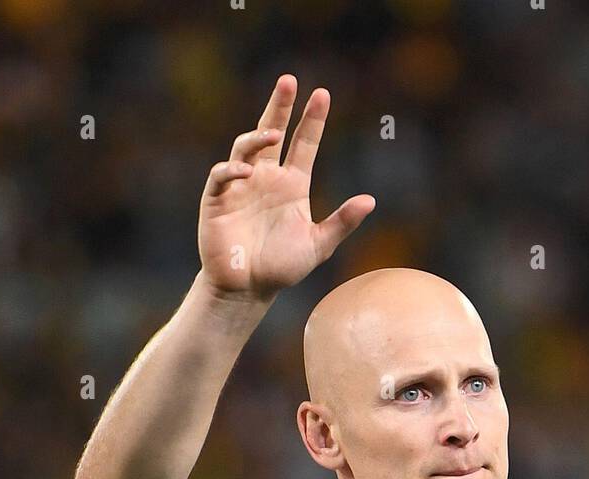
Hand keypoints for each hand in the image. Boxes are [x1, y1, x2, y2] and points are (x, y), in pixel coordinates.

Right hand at [197, 73, 374, 297]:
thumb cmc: (281, 268)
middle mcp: (266, 178)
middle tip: (290, 80)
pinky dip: (232, 169)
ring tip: (273, 133)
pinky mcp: (218, 199)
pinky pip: (222, 175)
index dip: (312, 120)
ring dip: (257, 135)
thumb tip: (370, 200)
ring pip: (246, 146)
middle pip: (272, 131)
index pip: (304, 143)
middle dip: (280, 106)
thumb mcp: (318, 245)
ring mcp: (241, 185)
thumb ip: (342, 222)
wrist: (248, 288)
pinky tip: (246, 172)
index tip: (322, 94)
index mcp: (292, 185)